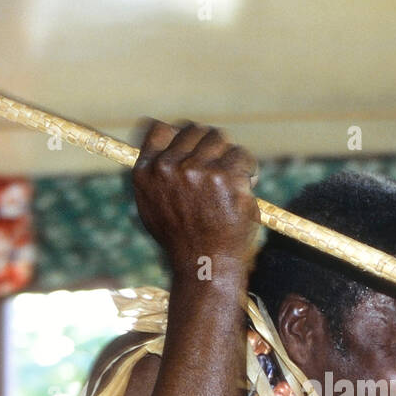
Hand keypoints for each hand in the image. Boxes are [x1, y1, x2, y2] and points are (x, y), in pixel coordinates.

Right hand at [131, 120, 259, 276]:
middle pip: (195, 131)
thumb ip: (154, 176)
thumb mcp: (152, 208)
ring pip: (220, 140)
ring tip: (233, 180)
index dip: (181, 134)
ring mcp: (197, 170)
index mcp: (147, 172)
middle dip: (211, 147)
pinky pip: (242, 156)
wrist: (205, 265)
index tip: (195, 146)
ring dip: (230, 157)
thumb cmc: (182, 241)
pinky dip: (248, 169)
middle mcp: (168, 167)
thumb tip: (159, 143)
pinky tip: (246, 186)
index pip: (160, 130)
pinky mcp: (225, 177)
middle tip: (220, 170)